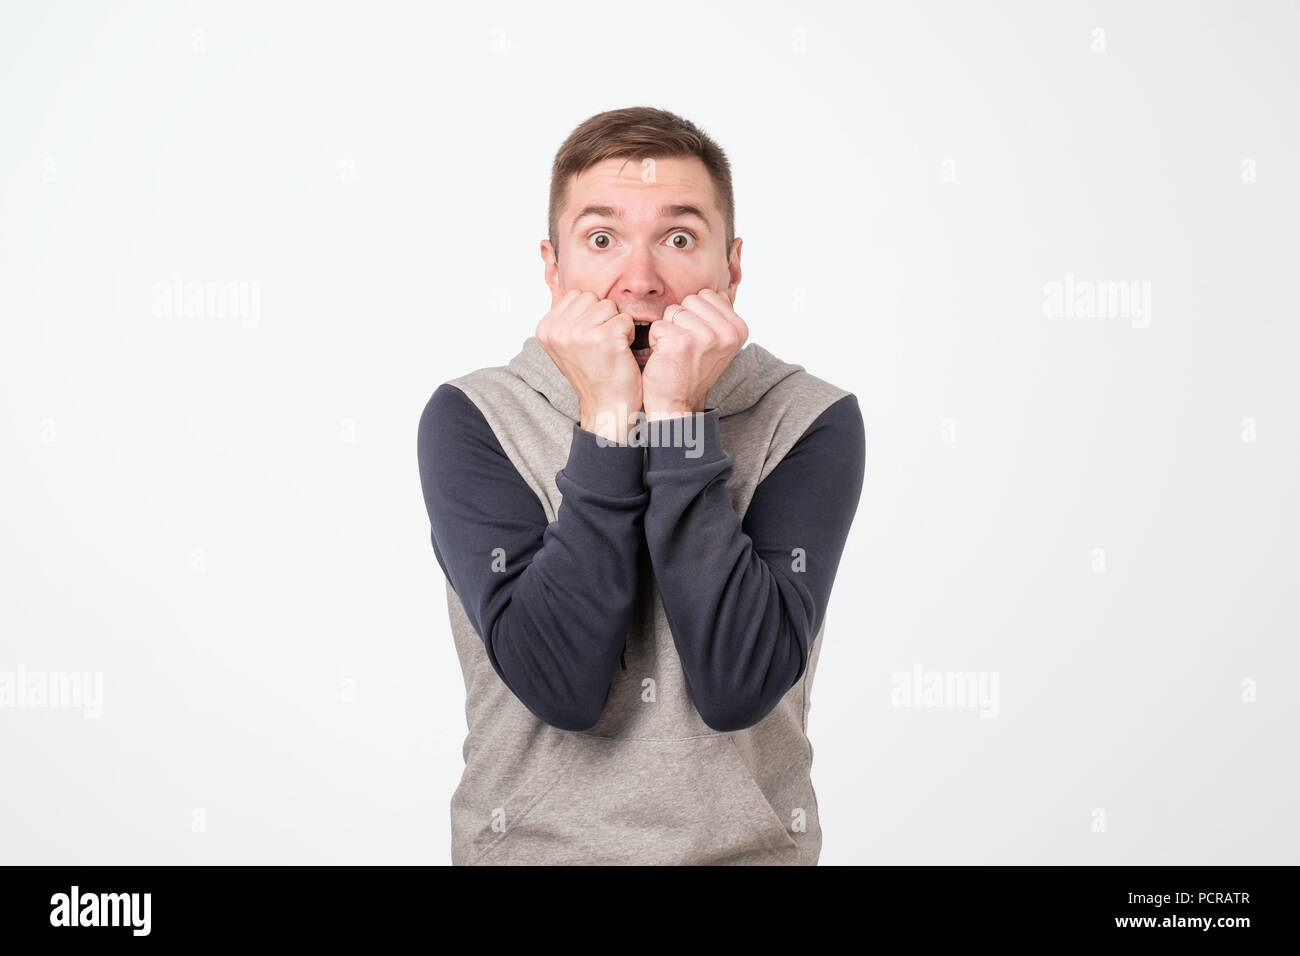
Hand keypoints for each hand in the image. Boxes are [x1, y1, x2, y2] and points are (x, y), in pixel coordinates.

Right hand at [535, 286, 641, 442]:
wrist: (606, 405)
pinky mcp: (605, 338)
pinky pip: (625, 319)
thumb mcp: (566, 343)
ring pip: (609, 306)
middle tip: (600, 346)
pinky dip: (628, 335)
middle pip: (592, 298)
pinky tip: (620, 353)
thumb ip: (563, 315)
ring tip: (609, 349)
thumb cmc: (592, 374)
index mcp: (545, 328)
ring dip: (616, 326)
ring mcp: (580, 333)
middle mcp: (558, 330)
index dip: (589, 315)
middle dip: (602, 318)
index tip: (588, 340)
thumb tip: (560, 286)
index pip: (576, 296)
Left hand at [642, 288, 747, 417]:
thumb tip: (718, 291)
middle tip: (686, 346)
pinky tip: (665, 358)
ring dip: (669, 329)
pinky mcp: (680, 342)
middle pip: (690, 299)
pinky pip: (658, 325)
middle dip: (682, 319)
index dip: (696, 314)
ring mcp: (704, 337)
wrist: (678, 404)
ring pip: (673, 310)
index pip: (707, 295)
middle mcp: (726, 332)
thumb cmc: (693, 371)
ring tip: (676, 352)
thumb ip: (720, 315)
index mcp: (738, 328)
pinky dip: (656, 340)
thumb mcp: (719, 343)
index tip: (699, 339)